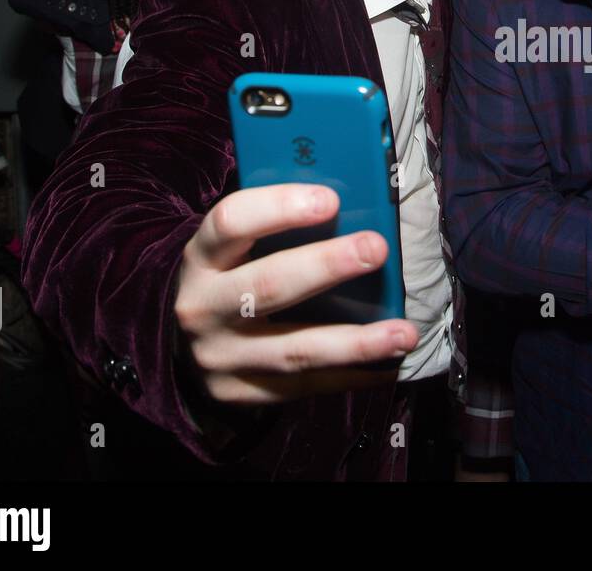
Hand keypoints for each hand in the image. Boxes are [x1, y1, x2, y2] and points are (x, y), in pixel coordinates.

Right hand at [175, 183, 418, 403]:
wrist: (187, 349)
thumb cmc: (231, 280)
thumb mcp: (235, 250)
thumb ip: (277, 230)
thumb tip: (355, 204)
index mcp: (202, 258)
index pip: (231, 222)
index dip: (279, 207)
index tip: (330, 200)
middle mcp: (203, 307)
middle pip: (269, 285)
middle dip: (327, 265)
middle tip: (377, 248)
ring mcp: (220, 356)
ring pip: (295, 349)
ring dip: (356, 342)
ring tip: (404, 333)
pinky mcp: (240, 392)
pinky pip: (306, 385)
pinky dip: (352, 375)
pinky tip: (389, 364)